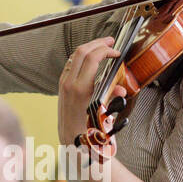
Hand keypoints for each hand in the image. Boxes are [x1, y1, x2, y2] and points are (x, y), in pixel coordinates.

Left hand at [58, 36, 122, 151]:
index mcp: (80, 89)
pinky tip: (91, 58)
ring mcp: (64, 83)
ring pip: (74, 55)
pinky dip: (82, 57)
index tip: (117, 53)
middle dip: (97, 43)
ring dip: (89, 48)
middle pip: (81, 51)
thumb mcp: (106, 114)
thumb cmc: (90, 130)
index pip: (92, 58)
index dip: (106, 50)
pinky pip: (71, 64)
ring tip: (103, 46)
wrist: (72, 140)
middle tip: (110, 41)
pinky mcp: (62, 85)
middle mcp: (69, 83)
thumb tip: (120, 88)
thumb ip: (113, 97)